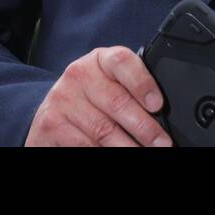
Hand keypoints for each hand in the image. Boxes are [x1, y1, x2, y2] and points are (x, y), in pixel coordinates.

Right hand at [25, 46, 173, 146]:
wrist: (55, 111)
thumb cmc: (93, 97)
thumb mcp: (111, 84)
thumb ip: (133, 90)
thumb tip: (162, 112)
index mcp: (99, 60)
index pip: (121, 62)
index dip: (142, 83)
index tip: (157, 105)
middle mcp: (78, 74)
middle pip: (117, 102)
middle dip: (145, 128)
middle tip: (162, 143)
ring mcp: (63, 99)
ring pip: (103, 130)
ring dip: (129, 147)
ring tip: (146, 154)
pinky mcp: (52, 124)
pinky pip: (86, 145)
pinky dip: (105, 153)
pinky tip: (119, 155)